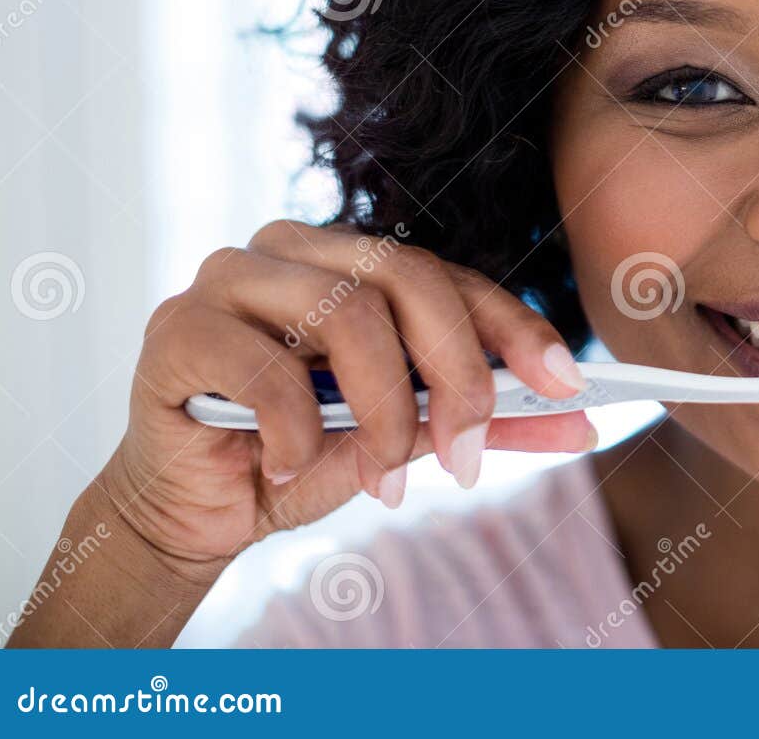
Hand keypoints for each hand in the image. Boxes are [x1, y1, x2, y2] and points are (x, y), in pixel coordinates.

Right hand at [100, 219, 595, 572]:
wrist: (199, 510)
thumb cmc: (301, 455)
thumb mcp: (406, 440)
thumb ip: (481, 421)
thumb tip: (579, 422)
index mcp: (351, 258)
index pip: (450, 276)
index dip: (514, 327)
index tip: (567, 386)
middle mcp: (294, 248)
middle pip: (407, 278)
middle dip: (457, 374)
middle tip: (467, 457)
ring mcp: (230, 277)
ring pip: (348, 315)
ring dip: (383, 411)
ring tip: (382, 478)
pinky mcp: (179, 328)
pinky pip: (266, 370)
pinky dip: (296, 432)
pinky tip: (290, 469)